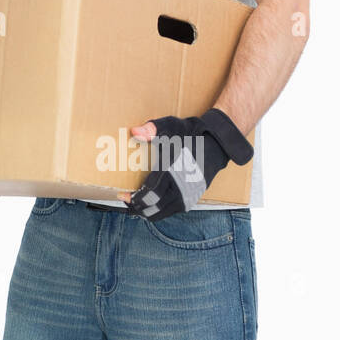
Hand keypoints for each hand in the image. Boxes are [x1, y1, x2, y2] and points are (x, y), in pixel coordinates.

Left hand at [117, 108, 252, 218]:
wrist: (217, 144)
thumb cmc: (191, 135)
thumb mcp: (171, 127)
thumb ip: (152, 129)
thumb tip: (134, 132)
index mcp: (172, 171)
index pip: (149, 193)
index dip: (133, 198)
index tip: (122, 195)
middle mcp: (180, 187)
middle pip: (153, 206)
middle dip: (137, 208)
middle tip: (126, 203)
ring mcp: (187, 195)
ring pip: (162, 212)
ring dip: (147, 212)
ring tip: (136, 207)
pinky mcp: (192, 198)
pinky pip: (172, 211)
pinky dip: (160, 211)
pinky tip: (152, 207)